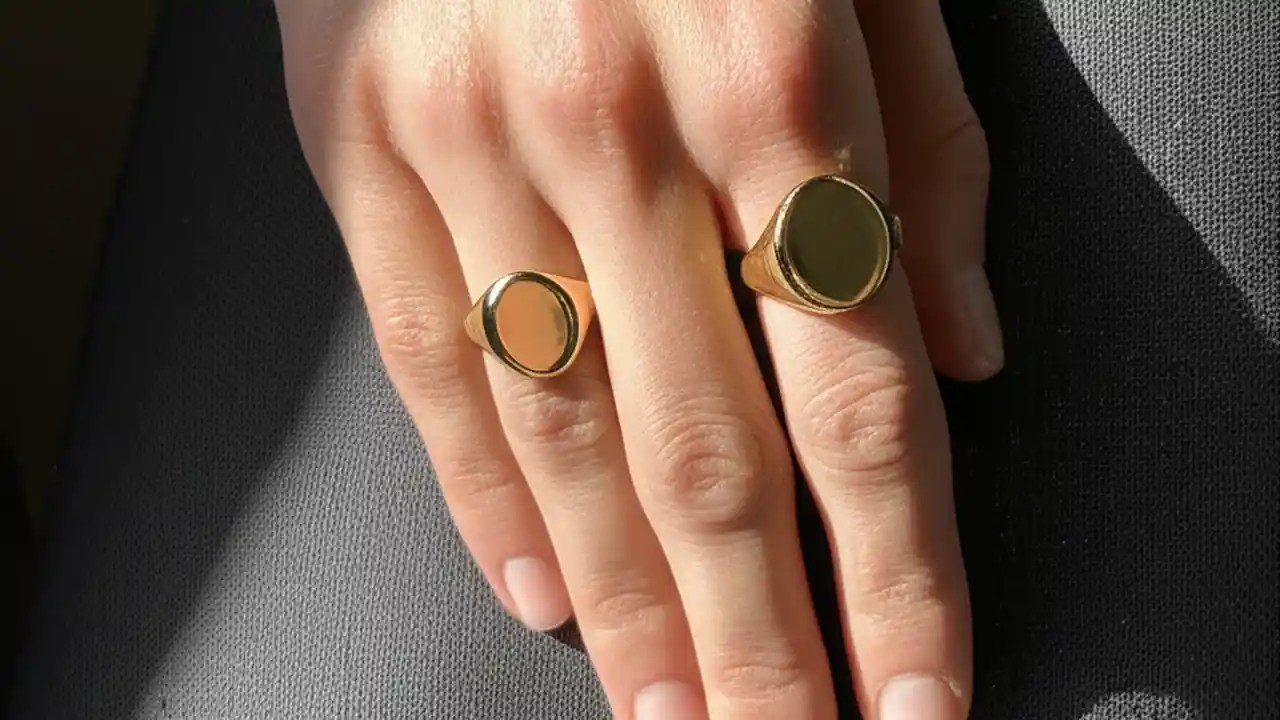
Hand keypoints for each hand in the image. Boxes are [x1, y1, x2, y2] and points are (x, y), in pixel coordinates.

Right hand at [276, 1, 997, 717]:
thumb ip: (928, 149)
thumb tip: (960, 346)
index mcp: (773, 81)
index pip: (856, 400)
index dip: (895, 575)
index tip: (915, 698)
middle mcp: (617, 131)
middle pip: (706, 458)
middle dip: (757, 640)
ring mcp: (474, 141)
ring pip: (559, 431)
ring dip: (625, 603)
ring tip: (674, 712)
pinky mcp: (362, 138)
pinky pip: (423, 352)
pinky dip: (482, 495)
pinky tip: (542, 594)